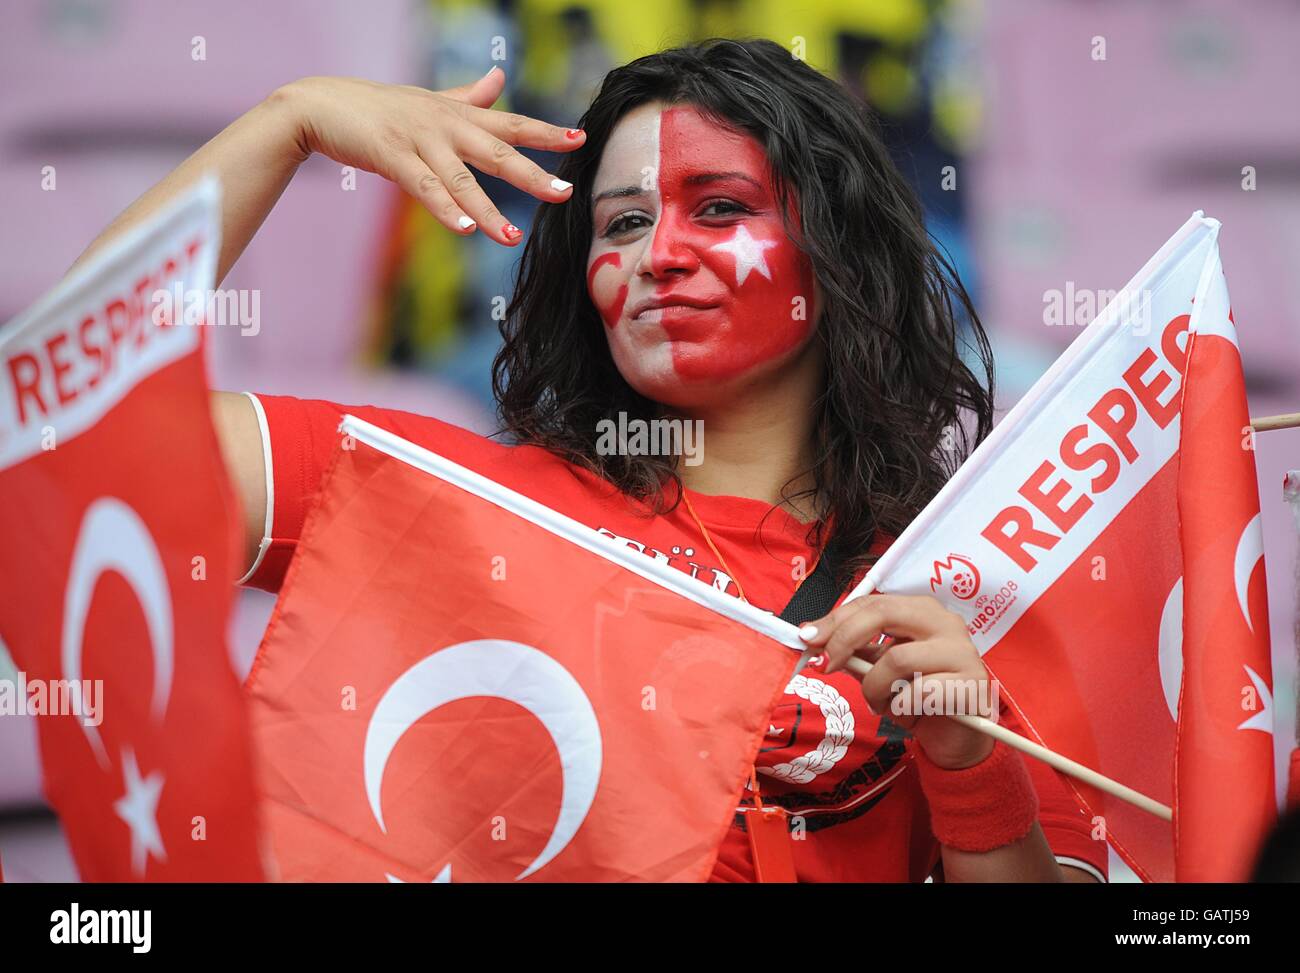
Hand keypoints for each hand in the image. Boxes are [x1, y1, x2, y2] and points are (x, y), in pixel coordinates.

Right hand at [273, 69, 583, 244]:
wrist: (319, 104)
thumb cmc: (377, 107)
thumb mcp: (429, 100)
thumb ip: (468, 96)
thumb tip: (499, 78)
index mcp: (457, 115)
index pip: (511, 124)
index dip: (545, 132)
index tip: (580, 139)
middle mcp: (445, 126)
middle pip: (497, 152)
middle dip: (532, 175)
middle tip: (565, 194)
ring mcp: (419, 141)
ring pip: (461, 180)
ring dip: (489, 211)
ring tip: (512, 238)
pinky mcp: (391, 156)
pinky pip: (423, 187)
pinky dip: (445, 208)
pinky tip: (465, 229)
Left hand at [799, 594, 995, 769]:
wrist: (958, 737)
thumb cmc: (918, 698)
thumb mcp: (880, 672)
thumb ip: (855, 653)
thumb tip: (814, 639)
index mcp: (921, 611)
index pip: (872, 603)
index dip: (835, 619)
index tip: (807, 638)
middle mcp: (945, 622)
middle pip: (883, 613)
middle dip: (845, 639)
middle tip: (827, 664)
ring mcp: (962, 650)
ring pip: (897, 658)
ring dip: (874, 687)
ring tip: (880, 702)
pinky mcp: (971, 682)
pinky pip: (918, 692)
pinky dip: (901, 706)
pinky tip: (908, 712)